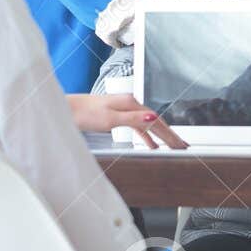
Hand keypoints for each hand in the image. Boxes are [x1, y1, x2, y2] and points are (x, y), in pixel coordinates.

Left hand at [68, 93, 187, 149]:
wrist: (66, 109)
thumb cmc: (84, 114)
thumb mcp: (109, 119)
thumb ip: (132, 119)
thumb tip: (153, 119)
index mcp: (132, 104)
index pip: (158, 121)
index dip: (170, 134)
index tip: (181, 145)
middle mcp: (131, 105)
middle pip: (156, 122)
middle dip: (171, 135)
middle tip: (184, 146)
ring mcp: (125, 109)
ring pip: (149, 125)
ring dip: (161, 136)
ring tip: (172, 146)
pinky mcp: (118, 115)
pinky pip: (139, 127)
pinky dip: (148, 136)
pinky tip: (151, 144)